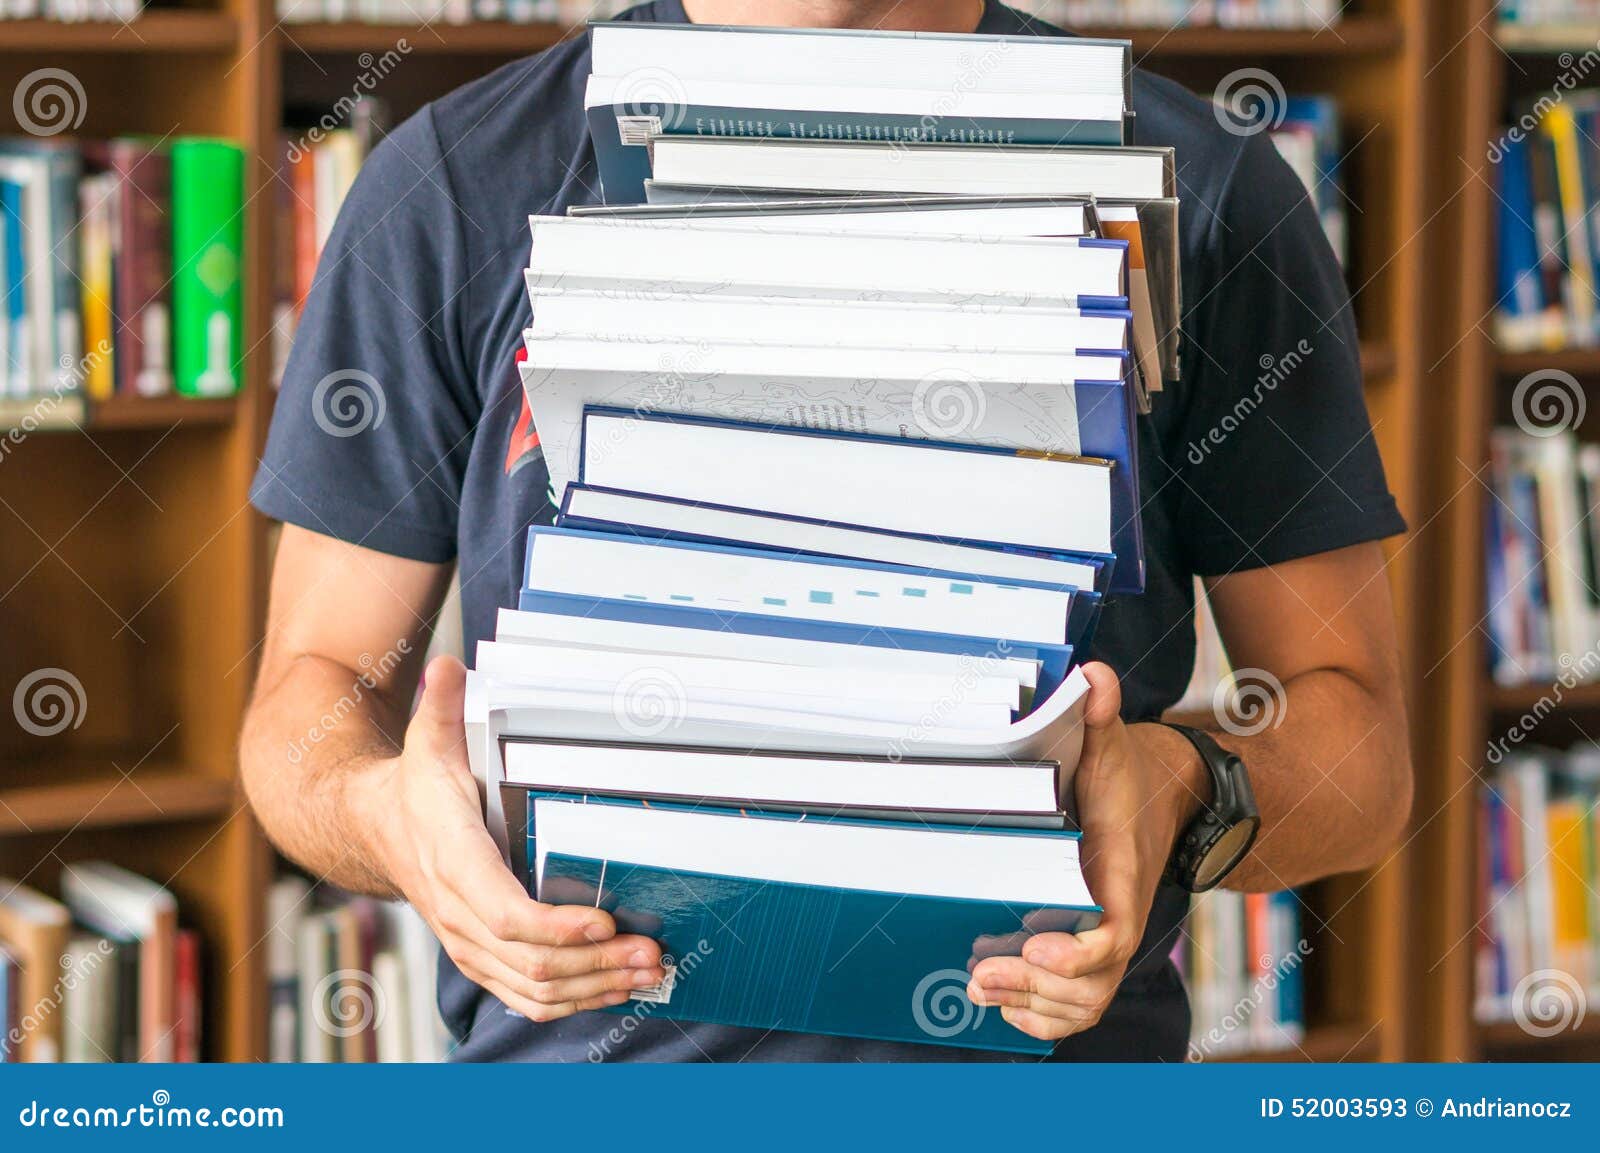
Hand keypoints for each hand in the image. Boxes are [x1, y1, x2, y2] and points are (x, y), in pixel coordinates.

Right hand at [360, 655, 664, 1022]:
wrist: (374, 829)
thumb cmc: (414, 787)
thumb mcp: (426, 741)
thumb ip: (441, 706)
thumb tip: (449, 666)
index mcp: (454, 863)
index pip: (506, 913)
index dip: (557, 927)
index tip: (605, 922)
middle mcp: (459, 914)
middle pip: (531, 961)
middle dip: (596, 963)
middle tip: (650, 953)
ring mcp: (467, 943)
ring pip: (532, 988)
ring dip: (594, 986)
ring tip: (647, 973)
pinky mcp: (478, 957)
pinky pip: (523, 996)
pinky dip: (571, 1001)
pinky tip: (612, 989)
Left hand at [968, 661, 1208, 1041]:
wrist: (1161, 802)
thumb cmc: (1128, 780)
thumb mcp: (1114, 746)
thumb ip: (1100, 717)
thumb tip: (1093, 673)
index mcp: (1124, 878)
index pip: (1112, 936)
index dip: (1078, 954)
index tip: (1035, 949)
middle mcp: (1120, 919)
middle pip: (1091, 985)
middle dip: (1038, 990)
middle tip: (981, 975)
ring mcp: (1106, 943)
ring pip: (1081, 1003)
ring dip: (1031, 1005)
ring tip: (978, 985)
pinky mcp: (1090, 954)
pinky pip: (1074, 1005)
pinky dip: (1041, 1016)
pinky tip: (1002, 1001)